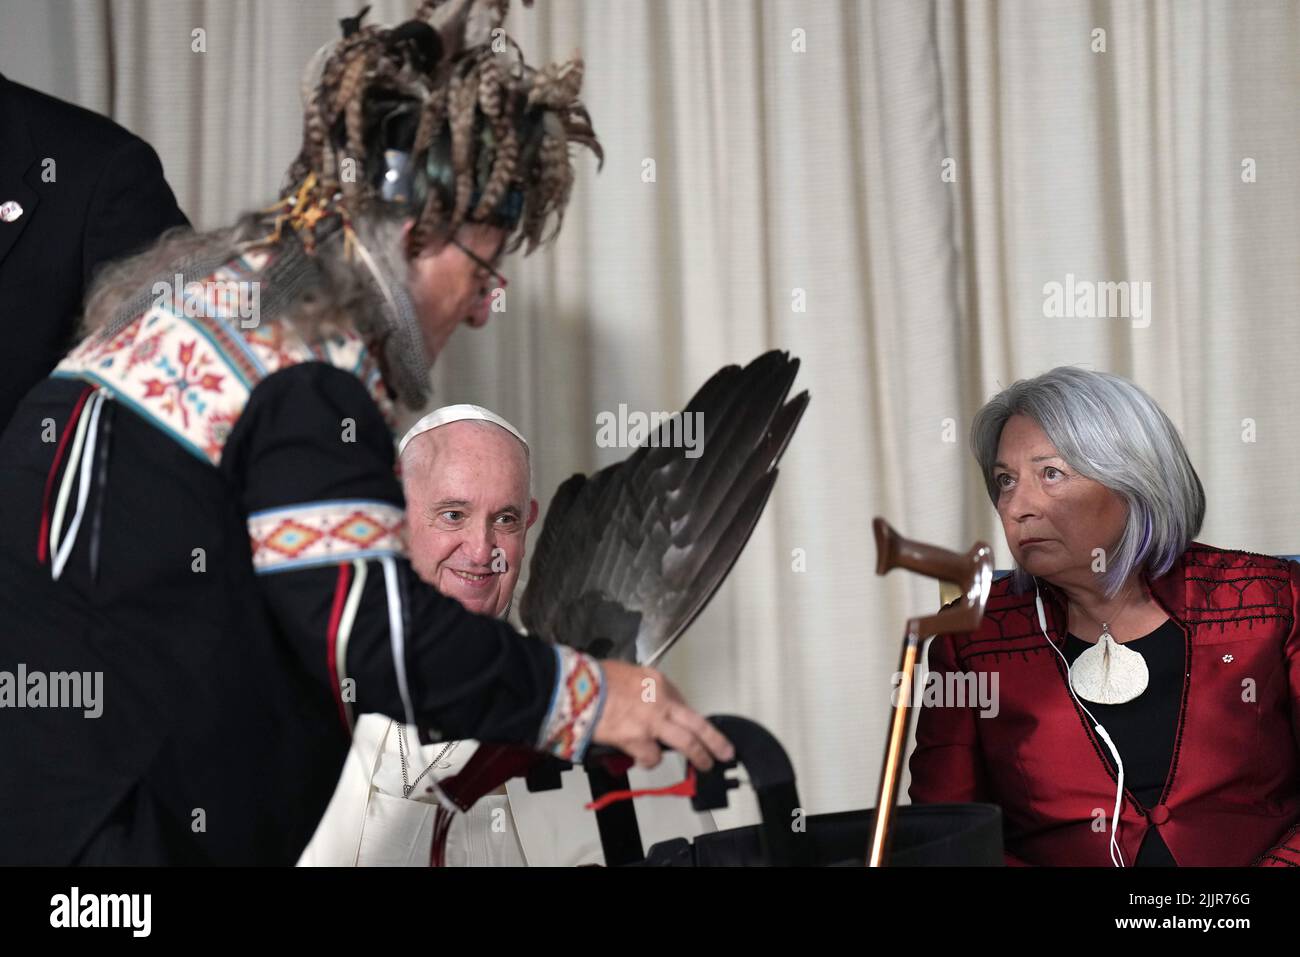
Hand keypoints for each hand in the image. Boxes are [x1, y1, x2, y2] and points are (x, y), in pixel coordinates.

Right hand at [592, 660, 733, 770]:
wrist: (574, 688)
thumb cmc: (593, 679)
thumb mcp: (626, 672)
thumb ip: (641, 688)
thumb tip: (645, 702)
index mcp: (657, 681)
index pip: (683, 702)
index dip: (689, 718)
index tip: (694, 726)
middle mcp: (661, 701)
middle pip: (697, 723)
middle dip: (715, 740)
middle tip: (724, 751)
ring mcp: (651, 722)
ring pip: (687, 743)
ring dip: (698, 757)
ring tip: (703, 765)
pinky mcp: (637, 740)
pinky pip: (652, 757)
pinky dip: (649, 760)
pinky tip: (645, 758)